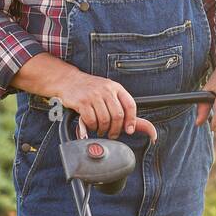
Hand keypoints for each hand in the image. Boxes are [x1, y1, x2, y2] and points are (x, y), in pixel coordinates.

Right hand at [12, 53, 157, 140]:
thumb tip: (148, 128)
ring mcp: (93, 95)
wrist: (68, 81)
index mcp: (115, 87)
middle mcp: (106, 89)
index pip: (130, 104)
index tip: (129, 130)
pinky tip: (90, 126)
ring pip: (105, 120)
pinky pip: (91, 120)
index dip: (132, 120)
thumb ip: (123, 107)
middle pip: (118, 115)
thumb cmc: (90, 90)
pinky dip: (91, 127)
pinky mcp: (82, 102)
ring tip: (99, 129)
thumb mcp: (108, 93)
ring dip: (102, 129)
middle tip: (111, 134)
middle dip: (116, 129)